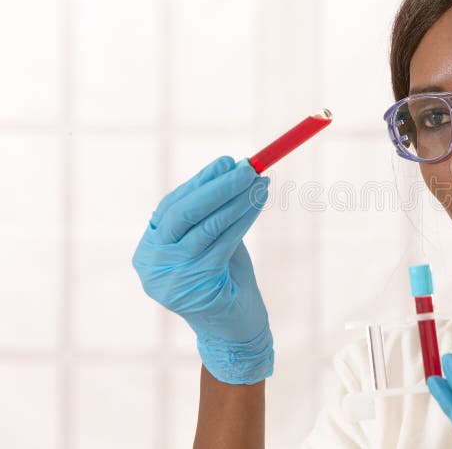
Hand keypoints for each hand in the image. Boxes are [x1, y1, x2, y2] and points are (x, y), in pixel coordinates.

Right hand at [132, 156, 272, 384]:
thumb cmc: (225, 281)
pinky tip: (257, 204)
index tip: (227, 162)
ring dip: (237, 200)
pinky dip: (242, 220)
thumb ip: (213, 212)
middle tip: (248, 167)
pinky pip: (223, 244)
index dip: (200, 182)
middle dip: (218, 187)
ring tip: (260, 182)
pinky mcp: (196, 290)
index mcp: (149, 251)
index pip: (172, 207)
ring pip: (207, 227)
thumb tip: (231, 167)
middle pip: (184, 214)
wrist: (234, 333)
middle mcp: (152, 265)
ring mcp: (171, 280)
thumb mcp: (212, 242)